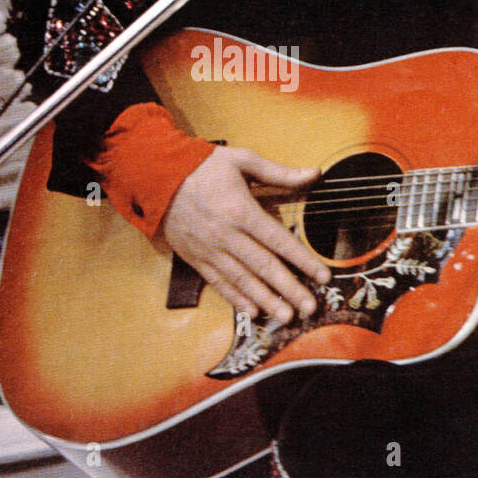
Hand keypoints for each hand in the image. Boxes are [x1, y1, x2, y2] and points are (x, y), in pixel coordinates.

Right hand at [159, 146, 330, 324]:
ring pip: (242, 280)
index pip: (279, 241)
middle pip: (264, 266)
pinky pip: (219, 282)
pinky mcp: (196, 258)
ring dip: (266, 300)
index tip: (323, 276)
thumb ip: (280, 172)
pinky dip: (236, 299)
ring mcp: (210, 249)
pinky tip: (253, 311)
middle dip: (289, 289)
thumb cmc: (202, 166)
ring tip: (286, 317)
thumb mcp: (242, 160)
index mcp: (241, 210)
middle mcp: (226, 235)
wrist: (155, 175)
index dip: (303, 260)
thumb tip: (315, 174)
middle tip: (310, 308)